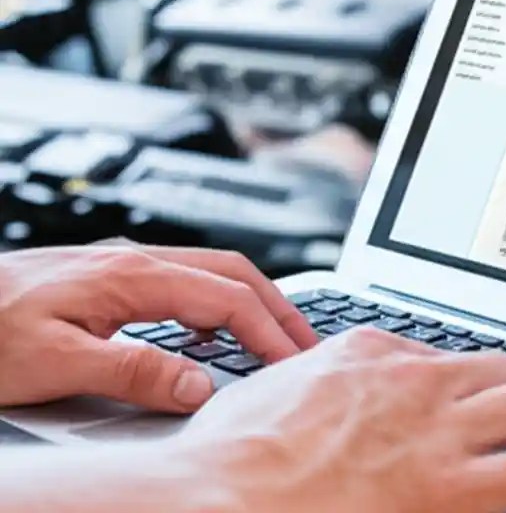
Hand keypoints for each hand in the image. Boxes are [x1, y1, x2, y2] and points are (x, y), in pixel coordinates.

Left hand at [0, 244, 315, 412]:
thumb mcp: (55, 363)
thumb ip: (133, 372)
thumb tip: (200, 384)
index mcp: (132, 277)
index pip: (227, 299)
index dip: (269, 332)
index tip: (295, 363)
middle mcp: (134, 261)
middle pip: (233, 272)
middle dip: (279, 306)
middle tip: (308, 343)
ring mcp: (122, 265)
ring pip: (211, 272)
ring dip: (252, 302)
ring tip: (274, 338)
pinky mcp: (109, 277)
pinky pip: (185, 280)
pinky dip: (217, 303)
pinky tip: (210, 333)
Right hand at [181, 327, 505, 512]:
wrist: (216, 500)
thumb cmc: (225, 461)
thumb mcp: (270, 391)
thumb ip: (317, 380)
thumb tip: (326, 382)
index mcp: (369, 354)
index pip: (447, 357)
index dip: (472, 390)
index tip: (480, 410)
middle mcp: (416, 383)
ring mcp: (441, 432)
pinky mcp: (456, 488)